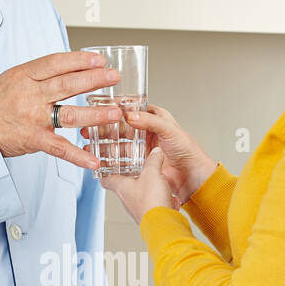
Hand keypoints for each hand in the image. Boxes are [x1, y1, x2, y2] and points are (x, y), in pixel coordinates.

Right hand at [0, 51, 123, 171]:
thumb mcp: (11, 80)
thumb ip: (37, 76)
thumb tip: (68, 70)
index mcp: (24, 75)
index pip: (56, 63)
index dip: (79, 60)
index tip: (100, 59)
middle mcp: (29, 94)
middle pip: (67, 84)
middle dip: (94, 79)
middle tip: (115, 76)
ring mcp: (31, 117)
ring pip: (70, 114)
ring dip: (95, 114)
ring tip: (115, 113)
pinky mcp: (31, 140)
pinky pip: (59, 148)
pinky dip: (78, 156)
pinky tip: (93, 161)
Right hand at [94, 104, 216, 204]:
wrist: (192, 177)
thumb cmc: (188, 151)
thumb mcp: (170, 130)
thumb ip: (150, 122)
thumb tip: (131, 116)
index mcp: (156, 119)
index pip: (133, 110)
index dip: (119, 109)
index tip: (103, 108)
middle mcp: (148, 133)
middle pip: (123, 128)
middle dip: (107, 128)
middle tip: (91, 127)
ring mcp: (143, 149)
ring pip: (121, 144)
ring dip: (106, 144)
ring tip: (92, 144)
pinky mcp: (141, 164)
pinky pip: (124, 160)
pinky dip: (113, 160)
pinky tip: (102, 159)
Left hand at [97, 147, 177, 223]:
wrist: (163, 224)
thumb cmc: (151, 201)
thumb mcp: (152, 173)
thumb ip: (154, 160)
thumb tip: (155, 152)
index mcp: (121, 188)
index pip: (106, 180)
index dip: (105, 172)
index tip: (105, 167)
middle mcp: (127, 200)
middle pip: (124, 187)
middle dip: (131, 177)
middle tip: (135, 168)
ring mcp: (138, 209)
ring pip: (141, 196)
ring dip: (148, 188)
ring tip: (158, 181)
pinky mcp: (150, 216)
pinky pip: (154, 204)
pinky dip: (161, 199)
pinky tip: (170, 197)